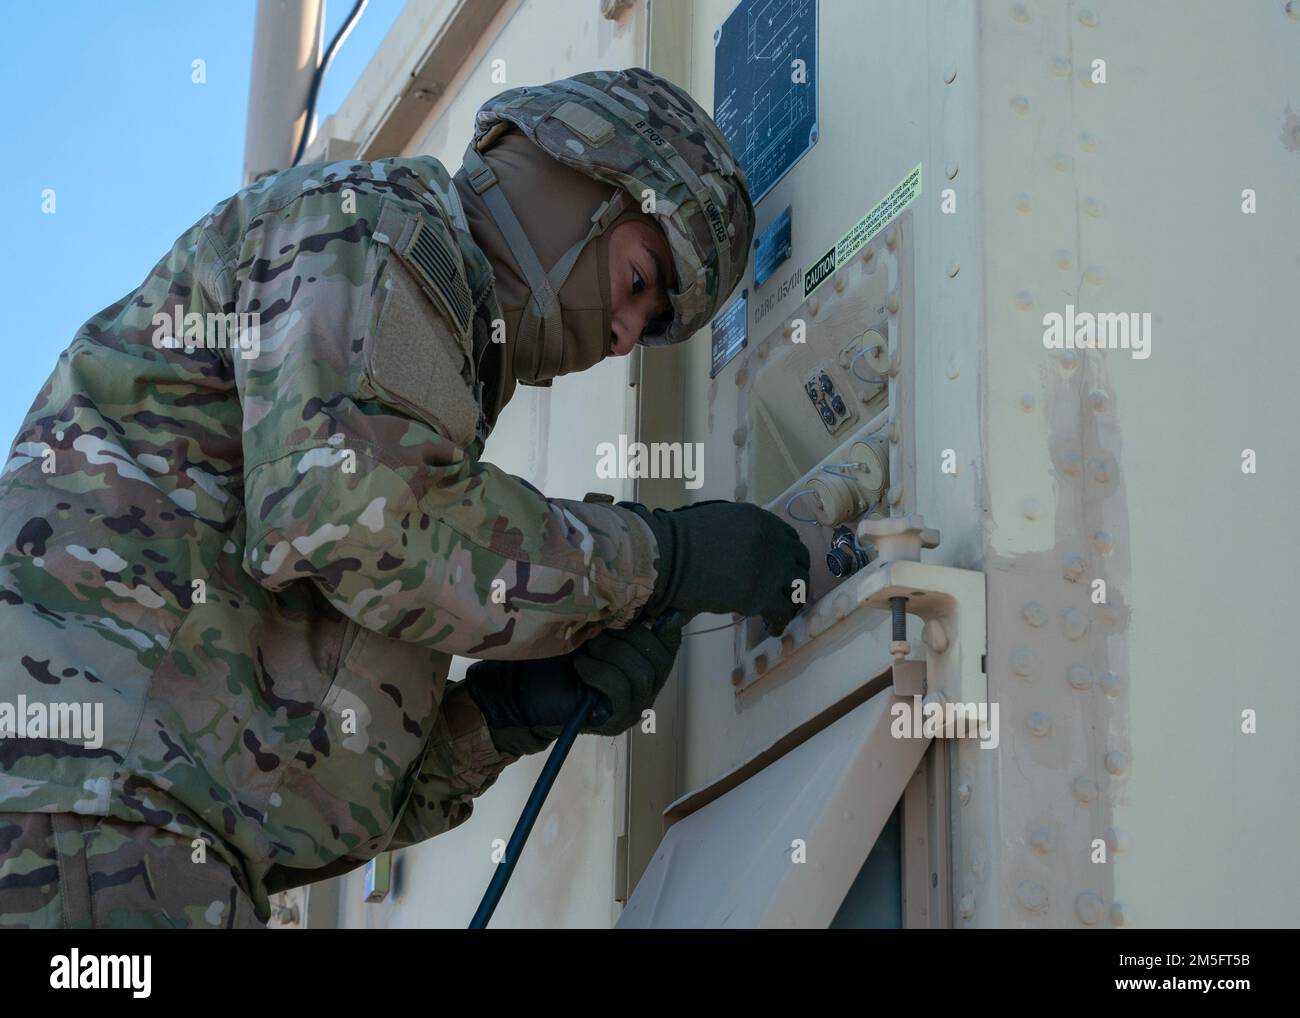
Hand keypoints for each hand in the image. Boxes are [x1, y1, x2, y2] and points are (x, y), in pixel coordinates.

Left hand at [462, 615, 683, 755]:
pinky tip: (581, 665)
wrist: (522, 691)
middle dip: (632, 637)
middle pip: (660, 657)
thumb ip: (617, 614)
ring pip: (642, 674)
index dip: (663, 623)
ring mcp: (635, 705)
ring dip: (614, 654)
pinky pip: (621, 690)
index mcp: (646, 658)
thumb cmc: (556, 654)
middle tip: (601, 630)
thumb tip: (640, 588)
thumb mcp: (590, 626)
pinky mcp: (618, 720)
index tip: (642, 609)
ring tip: (588, 647)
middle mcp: (648, 684)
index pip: (671, 641)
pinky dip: (601, 672)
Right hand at [622, 500, 809, 634]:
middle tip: (789, 589)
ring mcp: (770, 569)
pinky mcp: (761, 596)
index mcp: (762, 520)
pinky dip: (780, 622)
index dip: (788, 554)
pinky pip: (783, 611)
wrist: (670, 557)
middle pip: (800, 560)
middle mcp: (774, 542)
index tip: (784, 566)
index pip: (789, 537)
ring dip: (793, 599)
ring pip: (798, 586)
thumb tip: (743, 546)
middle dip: (796, 575)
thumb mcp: (720, 520)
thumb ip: (740, 530)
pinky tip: (772, 628)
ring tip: (784, 611)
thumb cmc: (682, 537)